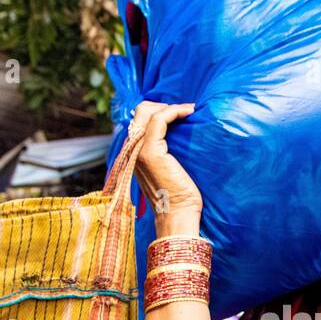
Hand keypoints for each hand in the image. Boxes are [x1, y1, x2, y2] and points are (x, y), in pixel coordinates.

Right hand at [129, 100, 201, 237]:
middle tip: (185, 111)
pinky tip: (188, 113)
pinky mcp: (150, 152)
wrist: (178, 214)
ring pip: (146, 111)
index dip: (159, 110)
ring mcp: (139, 150)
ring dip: (170, 106)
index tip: (182, 112)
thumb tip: (180, 131)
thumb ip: (167, 151)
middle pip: (140, 111)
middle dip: (163, 105)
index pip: (140, 119)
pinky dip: (174, 111)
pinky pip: (159, 119)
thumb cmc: (180, 196)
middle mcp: (132, 149)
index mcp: (135, 152)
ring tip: (188, 111)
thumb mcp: (171, 168)